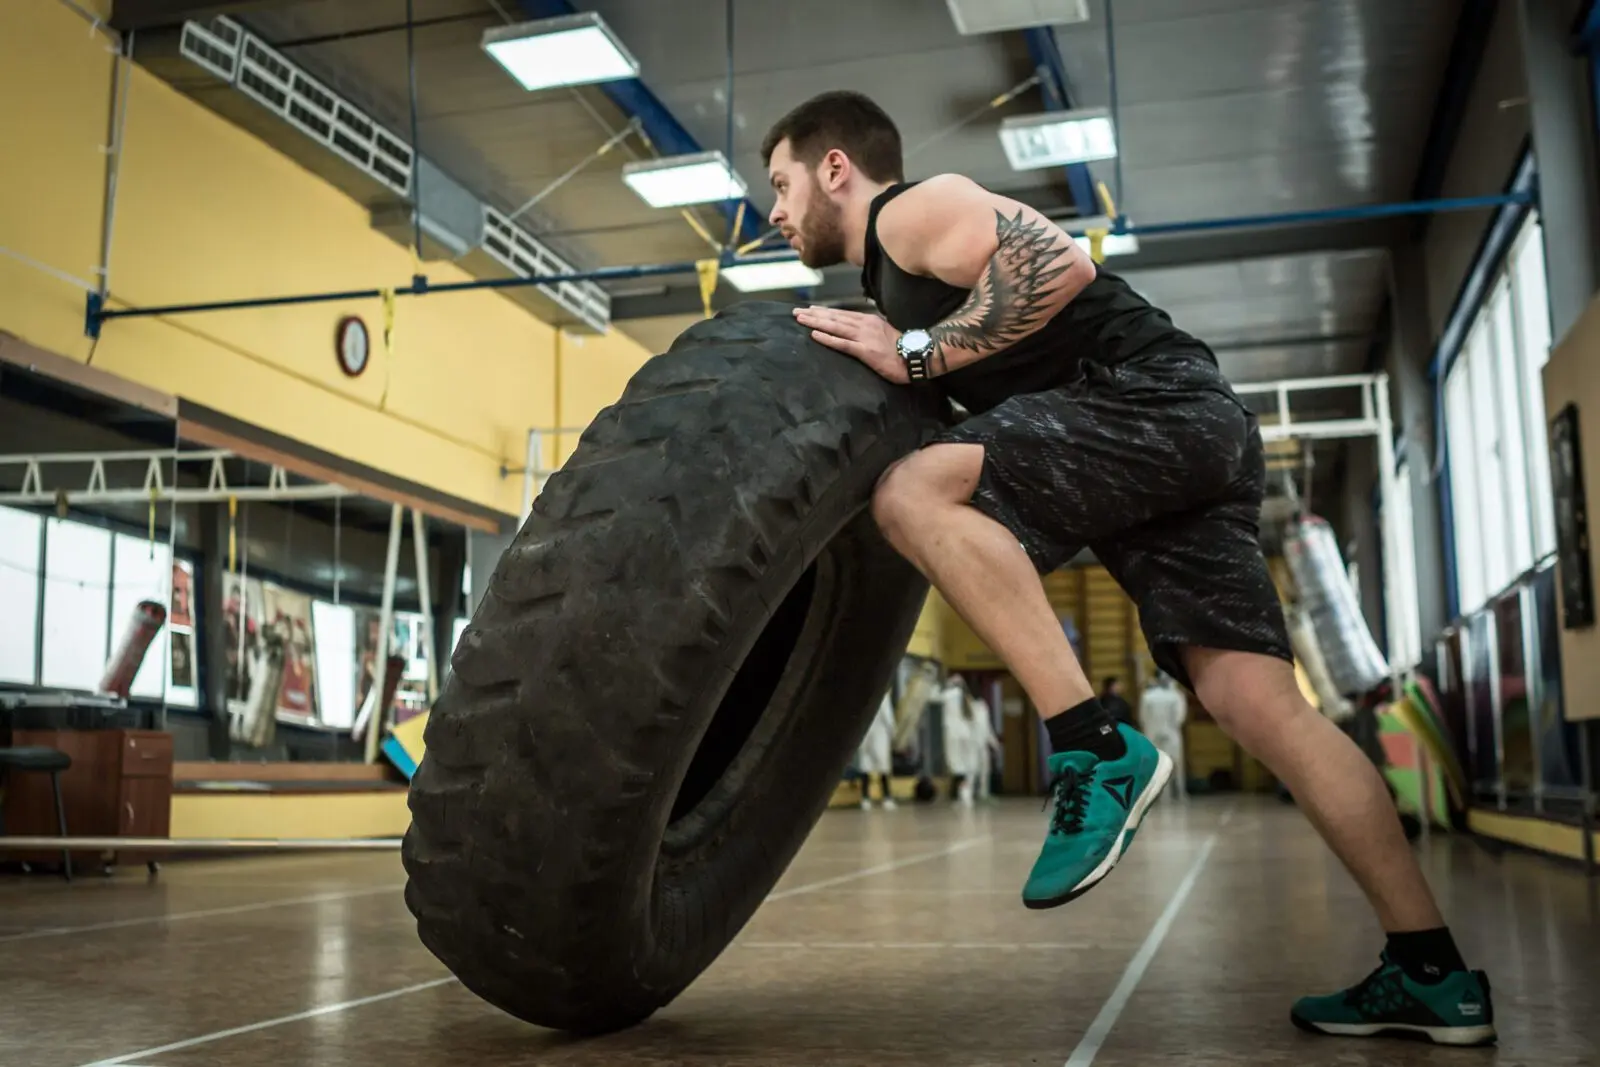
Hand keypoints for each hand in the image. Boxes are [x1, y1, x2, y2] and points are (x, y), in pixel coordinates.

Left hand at [792, 305, 906, 383]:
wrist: (916, 357)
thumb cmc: (901, 349)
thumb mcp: (883, 333)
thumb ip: (869, 330)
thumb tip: (856, 330)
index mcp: (869, 320)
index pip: (842, 314)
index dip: (824, 312)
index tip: (810, 310)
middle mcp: (864, 324)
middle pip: (834, 317)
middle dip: (814, 314)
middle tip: (796, 312)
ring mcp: (864, 337)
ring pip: (835, 327)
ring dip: (816, 322)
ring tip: (800, 320)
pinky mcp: (865, 351)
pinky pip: (842, 344)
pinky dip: (827, 338)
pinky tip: (814, 335)